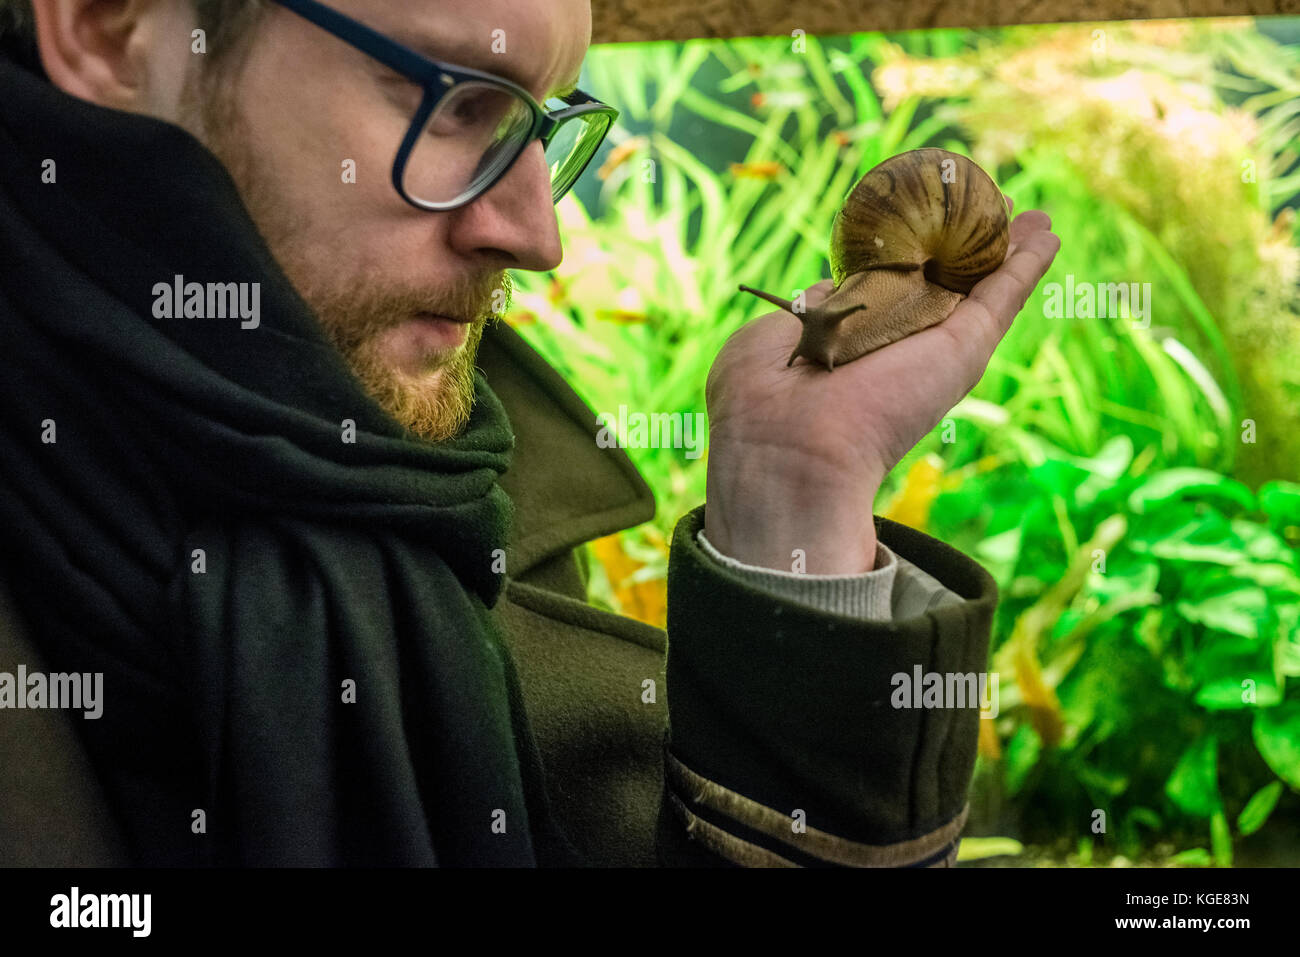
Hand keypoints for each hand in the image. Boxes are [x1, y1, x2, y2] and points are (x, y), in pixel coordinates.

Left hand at [704, 206, 1060, 573]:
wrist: (793, 452)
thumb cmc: (763, 400)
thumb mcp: (766, 337)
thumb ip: (804, 309)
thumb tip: (831, 285)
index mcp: (846, 336)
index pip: (884, 287)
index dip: (902, 251)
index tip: (917, 219)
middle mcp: (895, 340)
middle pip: (942, 283)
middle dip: (968, 246)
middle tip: (997, 209)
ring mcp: (932, 346)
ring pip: (981, 289)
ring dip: (1009, 250)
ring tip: (1035, 218)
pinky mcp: (962, 351)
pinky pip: (1001, 300)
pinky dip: (1028, 267)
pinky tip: (1047, 238)